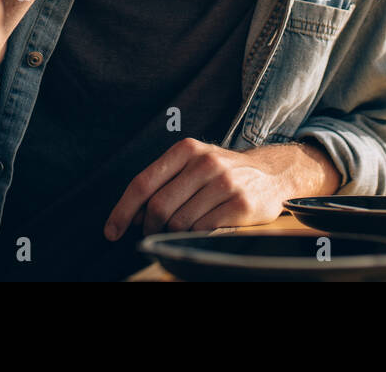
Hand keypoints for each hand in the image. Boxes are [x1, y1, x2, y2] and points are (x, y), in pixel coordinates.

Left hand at [104, 139, 337, 238]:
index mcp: (186, 149)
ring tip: (184, 227)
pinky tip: (203, 227)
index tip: (112, 231)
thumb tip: (133, 215)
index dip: (123, 210)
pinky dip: (196, 235)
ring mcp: (224, 183)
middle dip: (149, 227)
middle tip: (151, 234)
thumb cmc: (224, 172)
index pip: (143, 183)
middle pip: (158, 207)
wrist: (273, 173)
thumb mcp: (193, 163)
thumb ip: (164, 182)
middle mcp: (204, 163)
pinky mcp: (240, 204)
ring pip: (179, 222)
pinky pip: (202, 230)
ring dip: (174, 232)